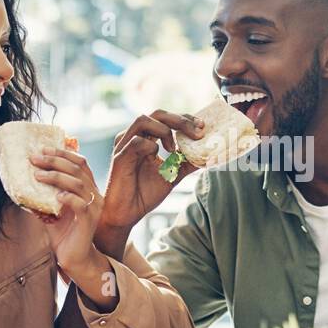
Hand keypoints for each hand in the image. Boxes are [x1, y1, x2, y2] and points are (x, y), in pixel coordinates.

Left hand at [30, 147, 104, 276]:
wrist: (74, 258)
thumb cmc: (63, 234)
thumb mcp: (51, 210)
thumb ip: (44, 195)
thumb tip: (24, 181)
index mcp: (88, 188)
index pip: (80, 163)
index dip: (63, 153)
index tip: (43, 149)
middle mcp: (94, 195)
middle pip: (78, 169)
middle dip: (55, 160)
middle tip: (35, 158)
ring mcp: (94, 207)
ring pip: (78, 183)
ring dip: (56, 176)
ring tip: (38, 175)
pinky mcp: (90, 221)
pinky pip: (81, 204)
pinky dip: (67, 197)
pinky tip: (55, 196)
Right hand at [100, 111, 205, 230]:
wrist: (127, 214)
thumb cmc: (144, 194)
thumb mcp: (173, 176)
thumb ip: (186, 163)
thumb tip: (208, 156)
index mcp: (146, 138)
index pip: (166, 118)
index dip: (185, 119)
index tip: (202, 126)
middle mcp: (134, 137)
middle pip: (157, 114)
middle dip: (180, 120)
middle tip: (197, 133)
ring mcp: (125, 145)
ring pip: (143, 120)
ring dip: (164, 130)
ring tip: (173, 149)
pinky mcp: (120, 157)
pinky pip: (135, 142)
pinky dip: (150, 146)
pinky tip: (156, 158)